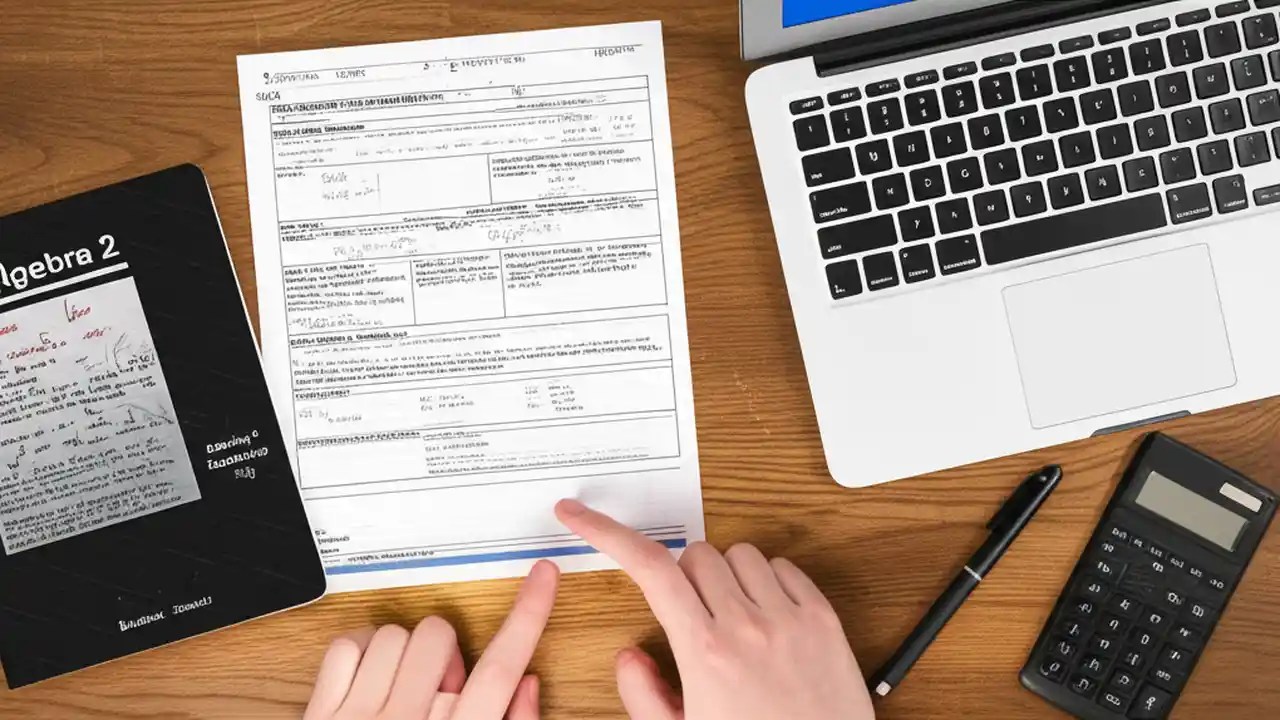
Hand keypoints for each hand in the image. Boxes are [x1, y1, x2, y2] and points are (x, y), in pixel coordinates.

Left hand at [303, 559, 559, 719]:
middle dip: (446, 650)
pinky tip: (371, 680)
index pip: (502, 667)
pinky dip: (362, 652)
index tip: (543, 577)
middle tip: (441, 685)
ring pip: (395, 635)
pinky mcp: (322, 714)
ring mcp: (360, 718)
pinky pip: (348, 646)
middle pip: (440, 639)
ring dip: (405, 652)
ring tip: (403, 687)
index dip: (529, 614)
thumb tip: (528, 686)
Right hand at [555, 500, 874, 719]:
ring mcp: (790, 620)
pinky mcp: (825, 621)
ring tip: (732, 619)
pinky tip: (766, 618)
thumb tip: (629, 656)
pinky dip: (769, 581)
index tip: (579, 515)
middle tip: (688, 615)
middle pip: (695, 555)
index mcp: (704, 653)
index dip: (608, 533)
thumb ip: (644, 695)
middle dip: (682, 576)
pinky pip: (787, 568)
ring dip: (726, 576)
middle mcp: (747, 627)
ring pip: (741, 554)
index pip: (649, 569)